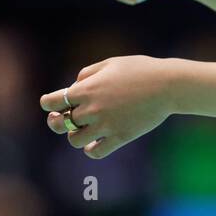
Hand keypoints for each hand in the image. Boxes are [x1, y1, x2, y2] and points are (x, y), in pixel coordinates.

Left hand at [40, 55, 175, 157]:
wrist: (167, 85)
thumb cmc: (140, 69)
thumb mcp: (110, 63)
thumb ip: (87, 73)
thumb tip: (74, 86)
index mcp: (86, 89)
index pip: (53, 102)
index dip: (48, 103)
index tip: (50, 105)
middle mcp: (92, 109)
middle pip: (62, 123)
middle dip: (60, 120)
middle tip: (63, 119)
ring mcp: (105, 125)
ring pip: (74, 140)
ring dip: (75, 136)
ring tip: (83, 130)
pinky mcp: (120, 137)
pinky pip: (96, 152)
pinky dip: (91, 150)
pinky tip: (94, 144)